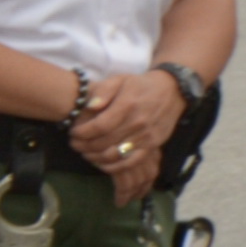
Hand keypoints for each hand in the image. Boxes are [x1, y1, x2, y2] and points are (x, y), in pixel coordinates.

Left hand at [74, 68, 179, 202]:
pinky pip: (132, 162)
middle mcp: (138, 123)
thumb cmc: (140, 85)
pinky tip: (103, 164)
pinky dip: (115, 167)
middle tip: (74, 144)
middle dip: (84, 146)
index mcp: (127, 105)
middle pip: (104, 142)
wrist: (173, 91)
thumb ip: (103, 91)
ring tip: (86, 153)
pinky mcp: (153, 145)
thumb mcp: (119, 79)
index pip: (99, 126)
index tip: (72, 132)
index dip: (82, 132)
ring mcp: (146, 136)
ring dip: (96, 157)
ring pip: (116, 154)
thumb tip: (90, 107)